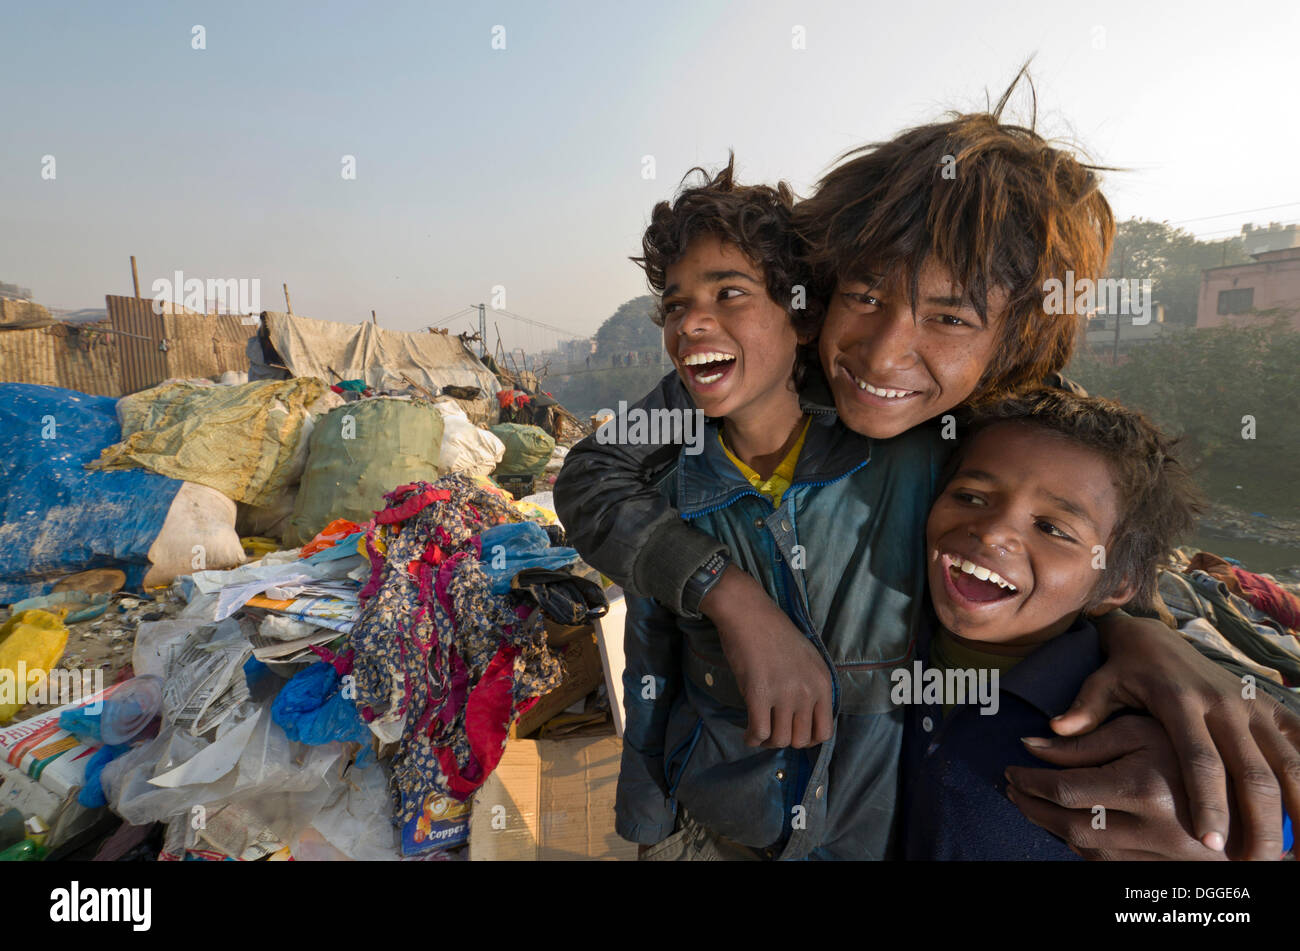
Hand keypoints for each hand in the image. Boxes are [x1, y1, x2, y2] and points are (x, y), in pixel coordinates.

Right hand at [700, 565, 832, 747]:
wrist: (748, 613)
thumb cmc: (774, 632)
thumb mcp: (807, 659)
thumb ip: (810, 686)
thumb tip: (803, 717)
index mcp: (822, 682)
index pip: (825, 731)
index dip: (808, 739)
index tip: (794, 732)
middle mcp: (807, 691)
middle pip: (801, 740)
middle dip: (786, 740)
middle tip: (773, 729)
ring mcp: (783, 694)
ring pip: (780, 740)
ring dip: (768, 741)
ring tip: (760, 731)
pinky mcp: (758, 694)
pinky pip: (759, 732)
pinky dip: (752, 739)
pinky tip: (748, 734)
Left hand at [1006, 715, 1235, 859]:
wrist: (1245, 778)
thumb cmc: (1186, 739)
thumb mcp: (1138, 728)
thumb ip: (1083, 742)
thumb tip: (1029, 746)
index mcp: (1145, 789)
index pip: (1066, 791)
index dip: (1030, 782)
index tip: (1009, 770)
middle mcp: (1155, 830)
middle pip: (1071, 827)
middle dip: (1033, 808)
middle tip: (1012, 788)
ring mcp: (1164, 855)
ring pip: (1089, 851)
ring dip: (1052, 828)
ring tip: (1031, 803)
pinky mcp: (1168, 868)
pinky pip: (1112, 863)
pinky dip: (1082, 845)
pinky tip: (1066, 823)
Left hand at [1053, 614, 1299, 857]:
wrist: (1160, 634)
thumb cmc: (1128, 668)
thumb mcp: (1103, 683)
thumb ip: (1085, 711)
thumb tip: (1050, 734)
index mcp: (1181, 702)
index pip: (1199, 757)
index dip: (1208, 797)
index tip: (1211, 838)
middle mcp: (1223, 707)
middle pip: (1252, 771)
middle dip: (1258, 820)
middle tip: (1254, 862)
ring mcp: (1252, 709)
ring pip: (1287, 764)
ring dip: (1294, 810)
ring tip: (1289, 857)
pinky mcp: (1271, 710)